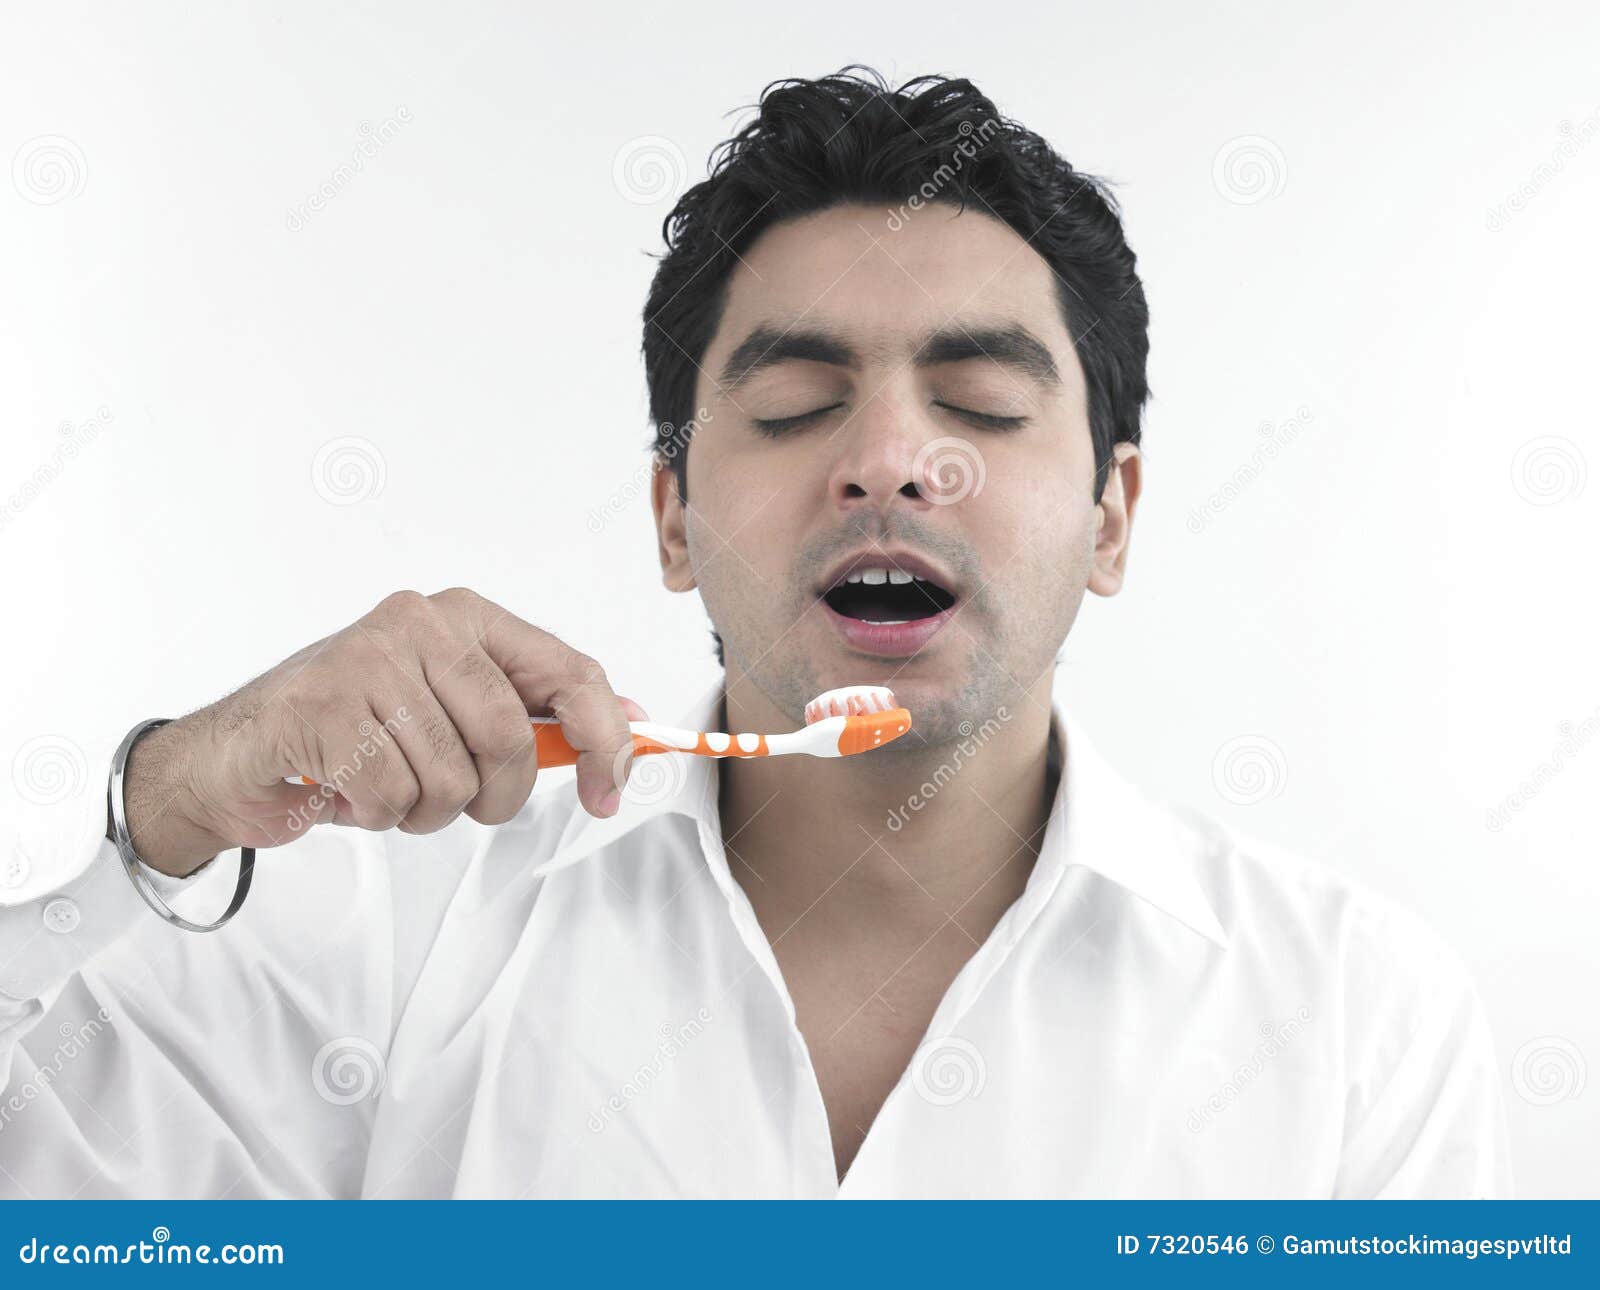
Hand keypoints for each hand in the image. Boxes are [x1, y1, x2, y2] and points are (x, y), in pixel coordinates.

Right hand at [118, 588, 645, 875]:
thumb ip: (536, 715)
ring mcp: (368, 657)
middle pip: (510, 738)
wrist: (236, 757)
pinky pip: (394, 796)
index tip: (609, 792)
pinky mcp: (323, 704)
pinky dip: (376, 814)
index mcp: (466, 618)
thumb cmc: (355, 734)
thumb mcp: (455, 715)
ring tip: (382, 783)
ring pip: (452, 777)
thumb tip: (631, 727)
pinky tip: (344, 787)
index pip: (570, 672)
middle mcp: (421, 621)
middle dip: (493, 795)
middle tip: (454, 802)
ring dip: (423, 809)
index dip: (604, 739)